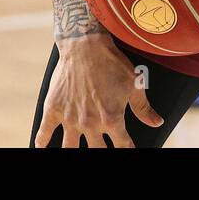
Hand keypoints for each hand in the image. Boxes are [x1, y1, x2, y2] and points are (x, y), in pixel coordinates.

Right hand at [32, 35, 162, 148]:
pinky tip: (41, 148)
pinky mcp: (54, 109)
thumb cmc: (112, 63)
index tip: (126, 148)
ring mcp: (70, 118)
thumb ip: (144, 108)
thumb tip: (157, 122)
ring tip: (75, 154)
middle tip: (102, 149)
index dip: (126, 148)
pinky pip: (44, 132)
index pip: (122, 145)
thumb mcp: (135, 84)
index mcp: (112, 119)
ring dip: (73, 153)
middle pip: (97, 151)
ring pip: (69, 148)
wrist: (86, 45)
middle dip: (102, 152)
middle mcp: (90, 123)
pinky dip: (41, 142)